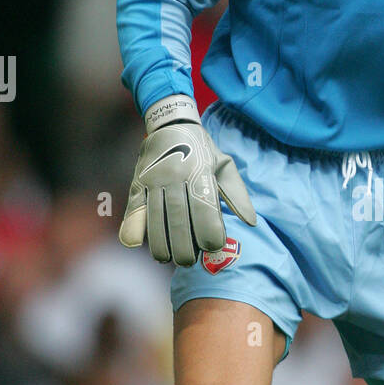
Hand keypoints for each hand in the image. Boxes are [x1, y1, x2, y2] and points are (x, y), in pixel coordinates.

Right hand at [119, 96, 255, 265]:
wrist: (171, 122)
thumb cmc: (202, 150)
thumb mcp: (224, 166)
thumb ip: (237, 196)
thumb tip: (251, 223)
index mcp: (201, 172)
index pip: (205, 207)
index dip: (209, 230)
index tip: (212, 247)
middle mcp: (177, 176)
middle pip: (178, 218)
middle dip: (183, 245)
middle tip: (188, 262)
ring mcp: (155, 179)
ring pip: (155, 216)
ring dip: (160, 242)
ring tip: (167, 258)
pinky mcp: (138, 181)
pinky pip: (135, 206)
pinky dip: (132, 225)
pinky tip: (136, 243)